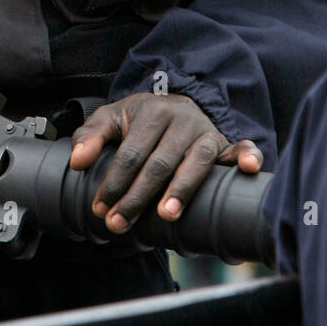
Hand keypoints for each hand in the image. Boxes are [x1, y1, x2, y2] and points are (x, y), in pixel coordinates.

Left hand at [69, 92, 261, 233]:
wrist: (175, 102)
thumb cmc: (140, 119)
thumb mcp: (111, 119)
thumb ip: (91, 137)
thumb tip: (77, 161)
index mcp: (152, 112)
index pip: (130, 153)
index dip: (114, 182)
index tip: (101, 209)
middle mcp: (181, 120)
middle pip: (159, 163)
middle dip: (138, 196)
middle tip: (120, 223)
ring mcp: (205, 132)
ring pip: (195, 163)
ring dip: (181, 189)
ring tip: (165, 215)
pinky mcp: (224, 143)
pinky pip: (239, 149)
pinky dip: (247, 156)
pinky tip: (249, 169)